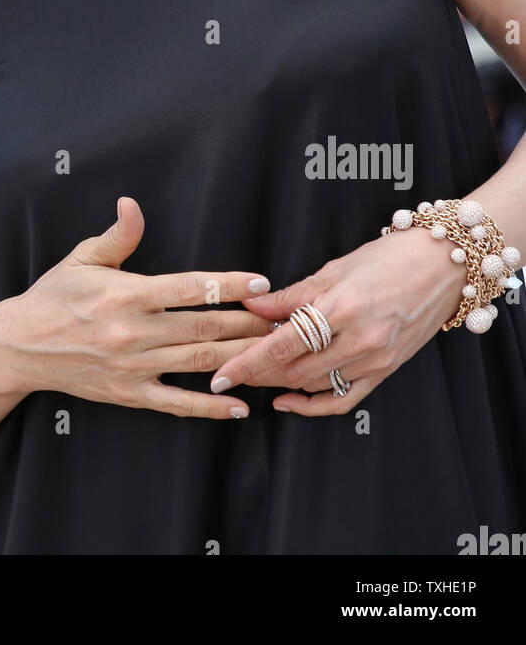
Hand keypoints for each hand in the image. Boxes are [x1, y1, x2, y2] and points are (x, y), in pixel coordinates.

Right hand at [2, 196, 275, 419]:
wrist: (19, 347)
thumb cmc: (53, 297)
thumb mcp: (82, 258)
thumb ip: (117, 236)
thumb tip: (132, 204)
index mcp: (127, 293)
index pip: (191, 287)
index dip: (230, 284)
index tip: (262, 283)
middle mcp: (134, 331)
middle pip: (205, 325)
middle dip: (249, 323)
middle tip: (283, 319)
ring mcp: (134, 366)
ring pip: (199, 361)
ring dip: (240, 357)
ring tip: (274, 353)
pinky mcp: (129, 394)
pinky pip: (177, 403)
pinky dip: (211, 406)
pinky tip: (240, 405)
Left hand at [211, 226, 464, 415]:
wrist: (443, 266)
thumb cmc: (390, 257)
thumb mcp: (334, 268)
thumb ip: (291, 294)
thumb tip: (252, 306)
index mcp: (341, 307)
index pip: (282, 345)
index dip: (247, 362)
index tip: (221, 372)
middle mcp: (358, 339)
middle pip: (293, 370)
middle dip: (257, 373)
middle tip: (230, 369)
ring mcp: (374, 360)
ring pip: (313, 385)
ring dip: (279, 383)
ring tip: (254, 375)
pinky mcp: (386, 372)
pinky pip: (343, 399)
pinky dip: (313, 405)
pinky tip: (289, 400)